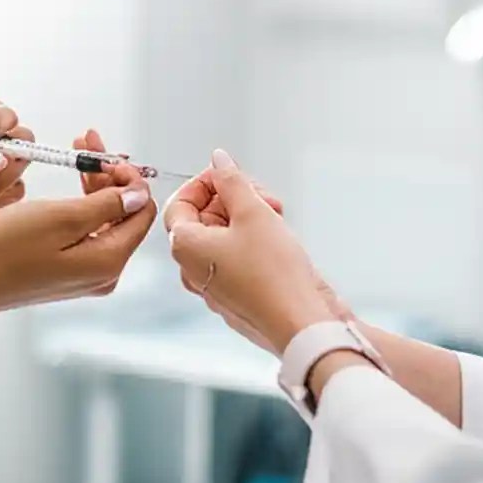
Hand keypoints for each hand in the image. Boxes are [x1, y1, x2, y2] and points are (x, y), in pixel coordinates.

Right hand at [0, 165, 155, 314]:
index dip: (130, 179)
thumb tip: (139, 195)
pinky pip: (87, 233)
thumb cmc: (7, 250)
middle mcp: (105, 273)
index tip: (107, 155)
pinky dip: (81, 205)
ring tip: (78, 153)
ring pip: (104, 220)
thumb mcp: (61, 217)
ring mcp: (87, 275)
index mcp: (109, 260)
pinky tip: (70, 185)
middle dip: (111, 176)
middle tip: (88, 142)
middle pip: (124, 214)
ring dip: (95, 186)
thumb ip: (106, 205)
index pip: (141, 212)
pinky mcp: (69, 272)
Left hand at [163, 150, 334, 355]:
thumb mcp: (252, 211)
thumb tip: (218, 160)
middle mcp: (191, 269)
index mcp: (184, 247)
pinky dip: (254, 242)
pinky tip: (279, 237)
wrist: (301, 323)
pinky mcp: (236, 297)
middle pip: (203, 219)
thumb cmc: (274, 270)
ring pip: (223, 238)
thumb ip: (232, 180)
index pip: (180, 202)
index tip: (232, 174)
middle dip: (234, 199)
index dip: (206, 182)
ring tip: (278, 214)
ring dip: (248, 218)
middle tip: (265, 195)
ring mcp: (213, 287)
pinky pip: (237, 260)